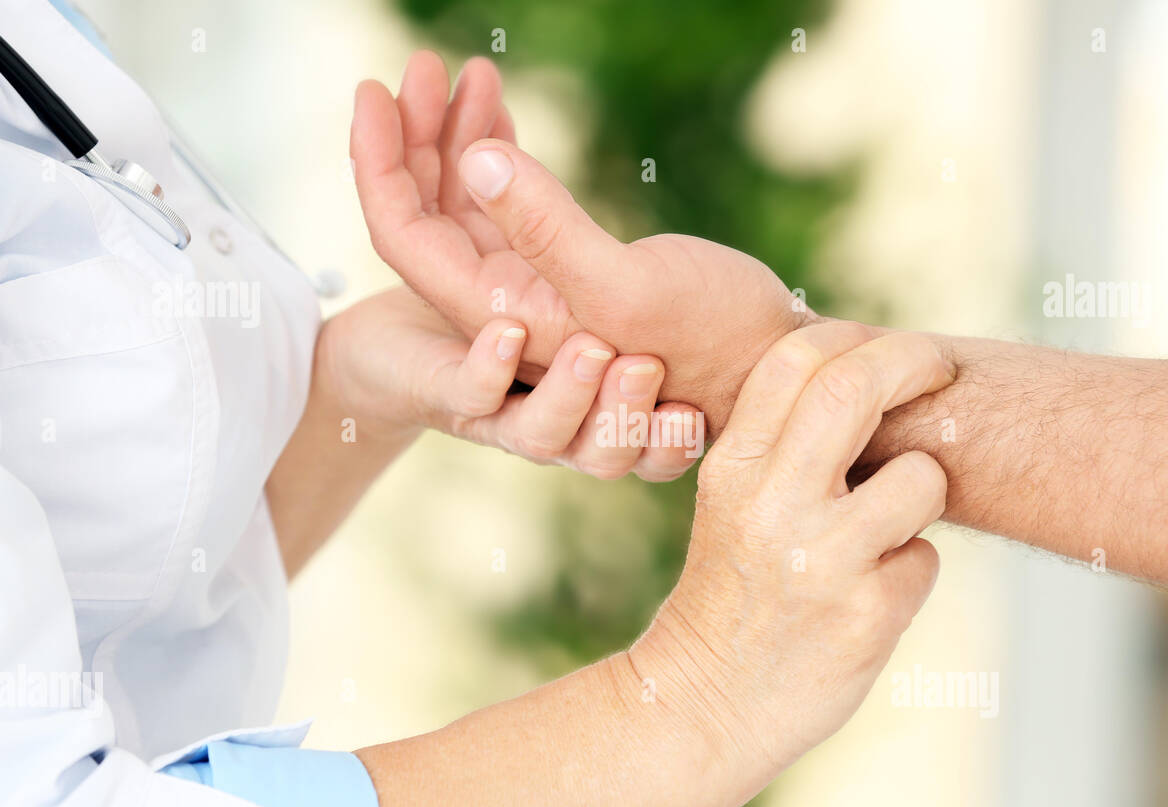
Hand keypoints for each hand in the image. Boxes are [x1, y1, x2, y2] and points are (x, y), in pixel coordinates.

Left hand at [317, 287, 704, 481]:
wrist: (399, 331)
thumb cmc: (508, 305)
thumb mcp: (577, 273)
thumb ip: (615, 267)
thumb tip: (695, 267)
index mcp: (604, 404)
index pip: (656, 441)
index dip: (677, 441)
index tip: (697, 413)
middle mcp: (560, 421)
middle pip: (607, 451)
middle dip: (632, 419)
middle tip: (647, 370)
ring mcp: (505, 414)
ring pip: (545, 432)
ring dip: (571, 396)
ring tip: (592, 353)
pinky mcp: (447, 392)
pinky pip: (472, 394)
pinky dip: (490, 368)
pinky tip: (506, 333)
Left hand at [350, 51, 811, 437]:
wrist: (777, 361)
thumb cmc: (715, 338)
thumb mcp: (628, 284)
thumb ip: (545, 230)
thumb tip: (472, 161)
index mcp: (508, 318)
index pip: (405, 239)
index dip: (378, 163)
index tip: (372, 88)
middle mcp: (509, 310)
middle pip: (426, 217)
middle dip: (414, 137)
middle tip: (428, 65)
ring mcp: (537, 289)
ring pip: (465, 206)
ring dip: (457, 136)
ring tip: (467, 72)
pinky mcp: (568, 272)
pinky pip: (506, 207)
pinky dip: (499, 154)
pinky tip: (498, 109)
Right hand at [628, 324, 953, 781]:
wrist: (708, 703)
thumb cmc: (734, 590)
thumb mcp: (735, 502)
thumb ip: (785, 442)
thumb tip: (871, 369)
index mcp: (733, 469)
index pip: (796, 358)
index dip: (860, 338)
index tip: (893, 351)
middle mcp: (772, 505)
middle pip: (857, 388)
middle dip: (915, 363)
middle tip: (940, 371)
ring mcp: (822, 560)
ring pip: (922, 480)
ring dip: (923, 494)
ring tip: (885, 529)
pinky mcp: (867, 614)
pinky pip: (926, 558)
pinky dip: (909, 570)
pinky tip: (866, 598)